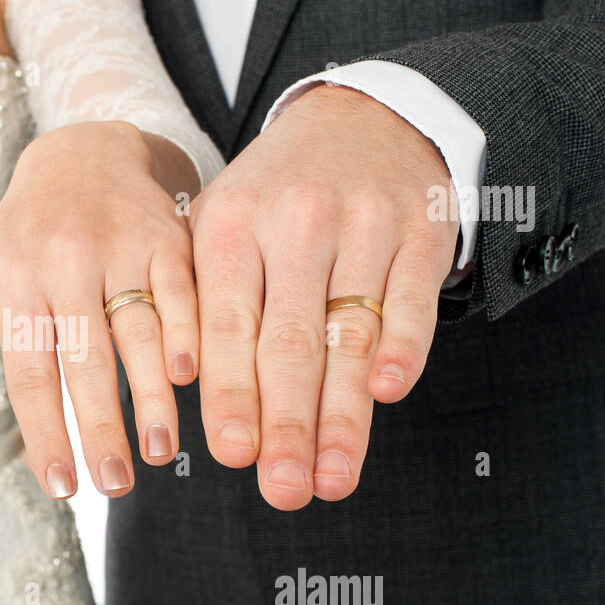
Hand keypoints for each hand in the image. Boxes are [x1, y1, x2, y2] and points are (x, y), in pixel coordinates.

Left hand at [0, 121, 199, 498]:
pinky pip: (180, 295)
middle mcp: (66, 263)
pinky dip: (186, 335)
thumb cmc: (26, 231)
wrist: (88, 153)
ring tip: (158, 450)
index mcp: (16, 279)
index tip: (59, 485)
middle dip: (99, 427)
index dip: (44, 431)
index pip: (28, 372)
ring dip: (151, 394)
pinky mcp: (167, 239)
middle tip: (110, 485)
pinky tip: (191, 381)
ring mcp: (120, 249)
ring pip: (137, 330)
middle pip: (84, 360)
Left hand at [191, 84, 457, 508]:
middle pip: (291, 343)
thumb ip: (204, 300)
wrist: (363, 115)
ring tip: (332, 478)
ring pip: (351, 335)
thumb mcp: (223, 225)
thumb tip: (182, 394)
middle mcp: (297, 224)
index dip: (232, 394)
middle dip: (286, 426)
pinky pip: (413, 300)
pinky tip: (388, 395)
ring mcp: (365, 226)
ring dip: (343, 415)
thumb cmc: (278, 193)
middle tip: (282, 490)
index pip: (228, 326)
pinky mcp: (422, 232)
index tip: (232, 454)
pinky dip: (402, 348)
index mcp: (233, 227)